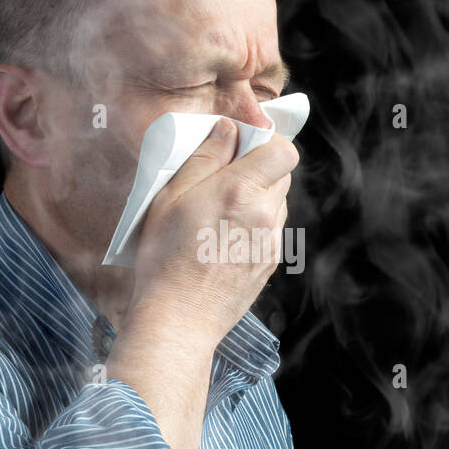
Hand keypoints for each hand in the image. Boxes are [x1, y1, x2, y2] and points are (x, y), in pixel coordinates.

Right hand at [124, 117, 298, 347]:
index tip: (239, 146)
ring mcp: (271, 242)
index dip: (265, 142)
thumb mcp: (170, 198)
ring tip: (219, 212)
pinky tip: (222, 238)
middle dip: (258, 168)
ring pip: (277, 203)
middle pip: (282, 174)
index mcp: (241, 190)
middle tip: (221, 178)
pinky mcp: (269, 264)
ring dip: (256, 197)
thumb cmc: (165, 257)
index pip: (284, 150)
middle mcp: (266, 214)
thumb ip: (204, 158)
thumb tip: (228, 130)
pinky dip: (253, 225)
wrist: (178, 318)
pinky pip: (270, 230)